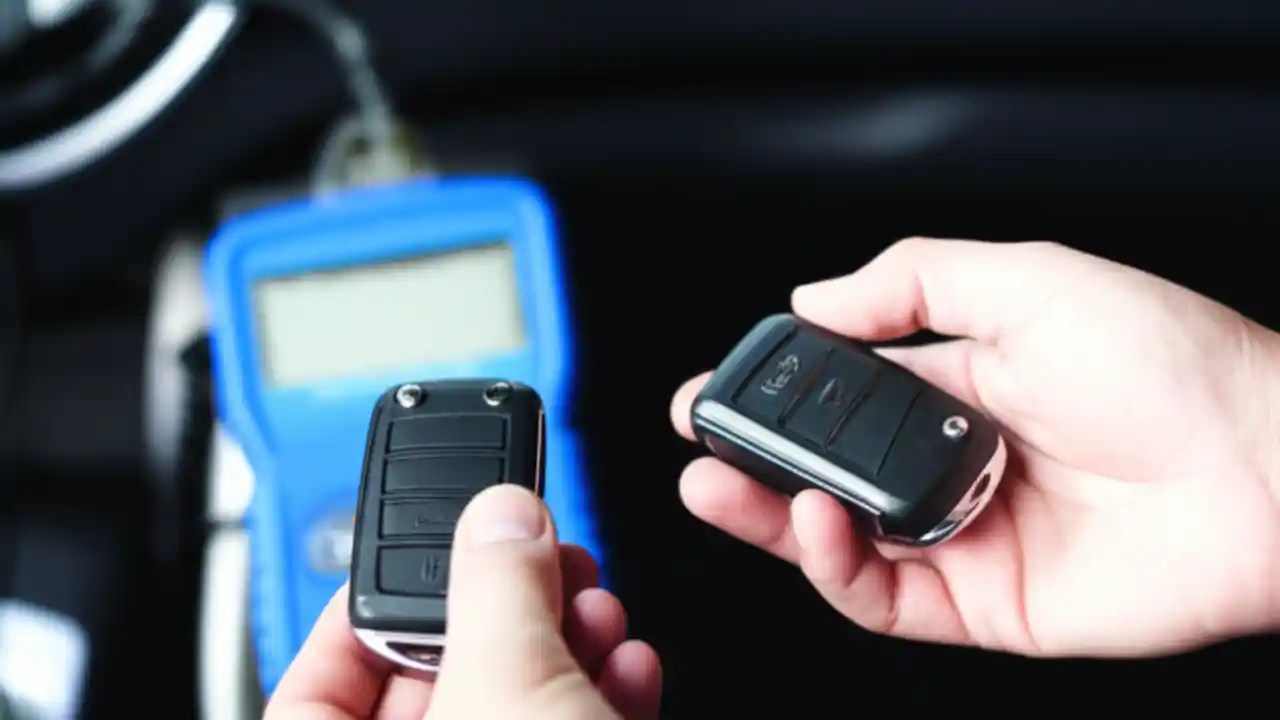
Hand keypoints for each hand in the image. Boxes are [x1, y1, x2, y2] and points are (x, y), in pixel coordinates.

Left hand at [264, 484, 661, 718]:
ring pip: (511, 701)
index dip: (349, 613)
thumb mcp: (509, 690)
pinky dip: (601, 692)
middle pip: (433, 679)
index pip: (308, 690)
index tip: (406, 560)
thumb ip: (496, 586)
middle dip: (499, 611)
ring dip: (566, 642)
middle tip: (532, 560)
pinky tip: (624, 664)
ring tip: (593, 606)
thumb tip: (500, 516)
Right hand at [671, 237, 1279, 656]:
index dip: (778, 392)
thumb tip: (815, 298)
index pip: (842, 392)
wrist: (1270, 469)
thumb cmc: (1176, 366)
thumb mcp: (1030, 284)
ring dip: (772, 515)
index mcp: (963, 383)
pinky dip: (837, 566)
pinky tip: (816, 523)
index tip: (722, 384)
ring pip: (842, 538)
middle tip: (700, 440)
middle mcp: (956, 463)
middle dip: (752, 457)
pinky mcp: (985, 604)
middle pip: (828, 469)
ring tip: (724, 485)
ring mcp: (967, 536)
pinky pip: (888, 597)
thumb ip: (912, 285)